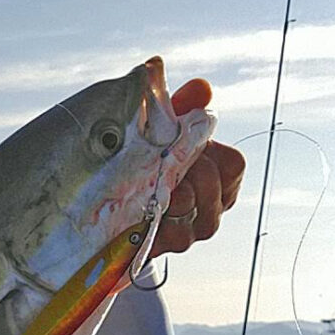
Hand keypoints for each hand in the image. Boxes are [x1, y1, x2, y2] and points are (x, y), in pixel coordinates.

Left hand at [150, 79, 244, 257]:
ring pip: (204, 221)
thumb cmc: (140, 159)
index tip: (194, 146)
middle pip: (218, 194)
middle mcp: (207, 205)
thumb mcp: (159, 130)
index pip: (233, 166)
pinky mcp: (163, 247)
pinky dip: (163, 223)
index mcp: (213, 175)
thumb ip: (181, 106)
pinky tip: (147, 210)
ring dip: (182, 200)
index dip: (215, 155)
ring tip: (162, 187)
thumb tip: (201, 87)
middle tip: (172, 163)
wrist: (101, 202)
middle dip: (197, 175)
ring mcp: (188, 230)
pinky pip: (175, 239)